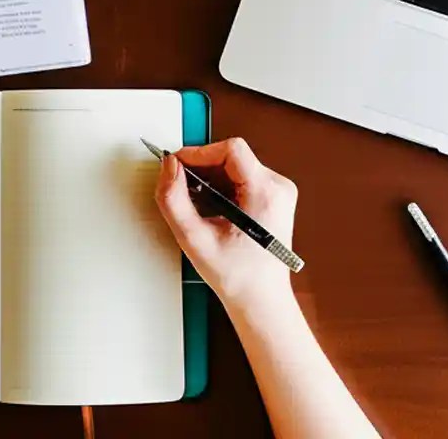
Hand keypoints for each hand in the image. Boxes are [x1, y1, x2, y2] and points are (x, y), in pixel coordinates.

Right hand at [153, 138, 297, 312]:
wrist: (260, 298)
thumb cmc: (238, 276)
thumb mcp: (194, 239)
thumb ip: (174, 200)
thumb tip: (168, 167)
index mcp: (266, 194)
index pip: (231, 150)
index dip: (198, 152)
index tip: (177, 164)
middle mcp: (278, 188)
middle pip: (231, 156)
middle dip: (201, 167)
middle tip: (181, 187)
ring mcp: (278, 192)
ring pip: (235, 165)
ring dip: (210, 178)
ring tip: (196, 203)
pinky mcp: (273, 197)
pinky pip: (241, 177)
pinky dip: (221, 186)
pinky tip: (210, 208)